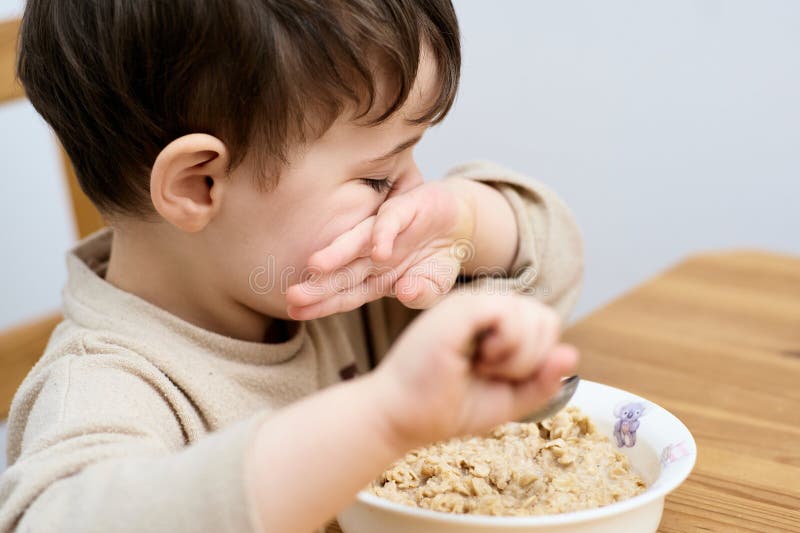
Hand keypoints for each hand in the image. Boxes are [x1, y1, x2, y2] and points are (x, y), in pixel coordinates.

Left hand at [285, 180, 475, 319]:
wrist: (458, 224)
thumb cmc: (437, 259)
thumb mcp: (434, 285)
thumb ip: (421, 294)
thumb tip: (406, 294)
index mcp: (375, 279)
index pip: (344, 294)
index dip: (323, 305)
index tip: (297, 313)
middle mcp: (372, 256)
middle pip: (342, 272)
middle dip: (318, 286)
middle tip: (293, 296)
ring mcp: (383, 231)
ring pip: (356, 243)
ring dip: (337, 254)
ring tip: (316, 266)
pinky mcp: (402, 209)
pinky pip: (389, 222)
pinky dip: (383, 235)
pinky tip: (379, 251)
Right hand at [370, 291, 578, 448]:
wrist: (401, 417)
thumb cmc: (447, 407)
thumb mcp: (509, 399)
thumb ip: (541, 380)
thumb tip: (572, 354)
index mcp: (492, 322)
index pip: (544, 324)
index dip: (537, 357)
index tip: (502, 376)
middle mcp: (482, 306)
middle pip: (545, 318)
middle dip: (531, 358)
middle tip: (491, 372)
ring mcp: (470, 304)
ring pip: (531, 315)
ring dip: (518, 355)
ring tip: (481, 366)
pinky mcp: (460, 309)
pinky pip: (510, 314)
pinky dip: (508, 345)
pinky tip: (480, 358)